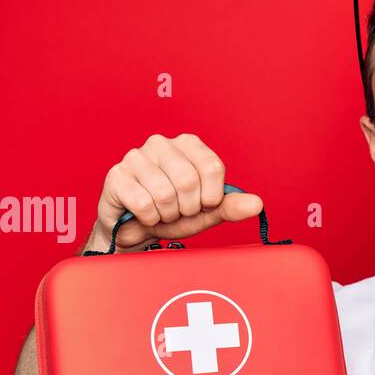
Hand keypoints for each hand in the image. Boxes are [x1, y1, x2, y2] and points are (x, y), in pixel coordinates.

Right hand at [88, 133, 262, 250]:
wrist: (137, 231)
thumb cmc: (173, 214)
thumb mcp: (207, 212)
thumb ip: (232, 206)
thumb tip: (257, 204)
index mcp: (188, 145)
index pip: (212, 167)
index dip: (211, 196)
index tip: (202, 203)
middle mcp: (161, 143)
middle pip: (188, 181)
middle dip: (188, 208)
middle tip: (178, 210)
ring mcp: (136, 157)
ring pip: (165, 194)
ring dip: (167, 215)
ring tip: (161, 212)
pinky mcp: (117, 175)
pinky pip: (144, 204)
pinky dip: (149, 218)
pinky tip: (144, 214)